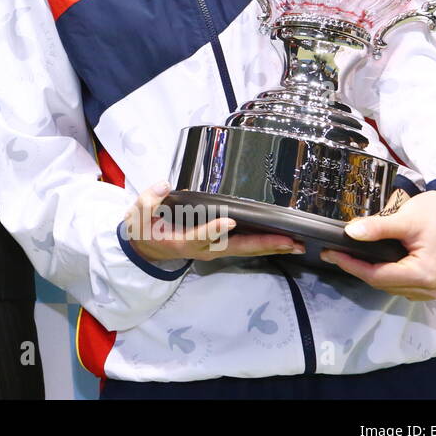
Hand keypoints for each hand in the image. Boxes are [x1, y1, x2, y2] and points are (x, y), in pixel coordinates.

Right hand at [125, 182, 304, 262]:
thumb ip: (148, 201)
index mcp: (182, 241)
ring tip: (297, 244)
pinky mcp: (219, 245)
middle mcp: (202, 249)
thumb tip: (164, 185)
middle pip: (236, 248)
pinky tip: (284, 242)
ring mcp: (213, 249)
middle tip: (290, 243)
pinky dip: (266, 245)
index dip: (213, 229)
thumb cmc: (145, 230)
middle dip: (263, 245)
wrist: (147, 248)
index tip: (229, 220)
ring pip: (245, 249)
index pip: (199, 236)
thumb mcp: (137, 217)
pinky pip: (245, 246)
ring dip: (271, 248)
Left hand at [321, 189, 435, 300]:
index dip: (352, 265)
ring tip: (360, 258)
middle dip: (363, 269)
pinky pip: (416, 288)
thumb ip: (378, 228)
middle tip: (340, 253)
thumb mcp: (407, 217)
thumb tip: (351, 232)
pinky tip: (387, 265)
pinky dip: (400, 278)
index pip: (378, 276)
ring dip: (381, 275)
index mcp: (428, 275)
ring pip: (401, 288)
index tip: (330, 254)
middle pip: (388, 285)